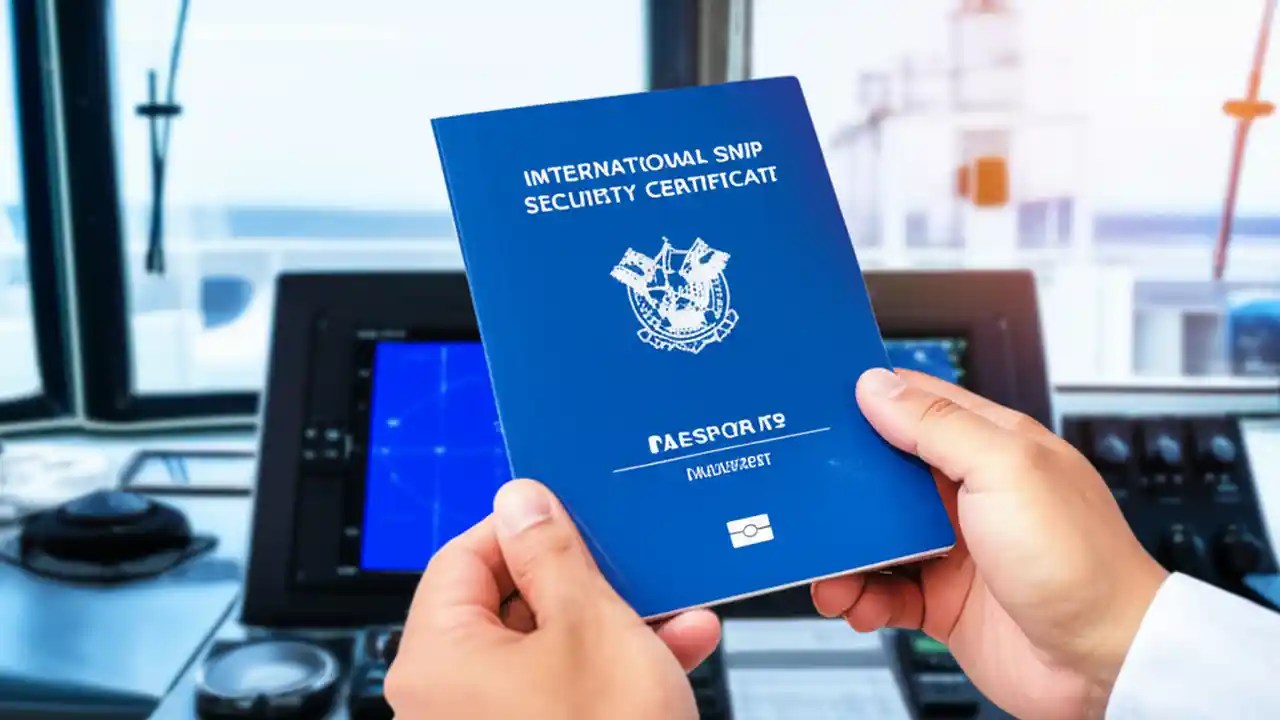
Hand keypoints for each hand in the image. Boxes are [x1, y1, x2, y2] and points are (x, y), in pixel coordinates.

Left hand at [385, 478, 720, 718]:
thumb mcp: (589, 626)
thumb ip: (552, 552)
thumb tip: (521, 501)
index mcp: (437, 659)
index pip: (462, 557)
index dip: (521, 526)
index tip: (569, 511)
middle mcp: (447, 698)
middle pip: (507, 603)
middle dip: (583, 577)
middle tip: (627, 558)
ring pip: (546, 648)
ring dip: (611, 621)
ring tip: (670, 605)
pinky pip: (561, 690)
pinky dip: (610, 666)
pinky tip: (674, 648)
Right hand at [811, 369, 1168, 719]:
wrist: (1104, 664)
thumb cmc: (1080, 564)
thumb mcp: (1005, 471)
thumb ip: (937, 427)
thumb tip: (878, 387)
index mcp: (991, 447)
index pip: (918, 405)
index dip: (869, 401)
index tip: (819, 405)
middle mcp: (970, 494)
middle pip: (884, 473)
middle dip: (842, 485)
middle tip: (807, 494)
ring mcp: (955, 549)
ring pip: (875, 536)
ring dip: (843, 551)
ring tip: (828, 570)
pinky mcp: (943, 600)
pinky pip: (882, 591)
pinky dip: (860, 596)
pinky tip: (856, 602)